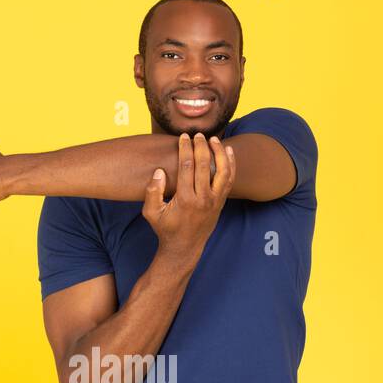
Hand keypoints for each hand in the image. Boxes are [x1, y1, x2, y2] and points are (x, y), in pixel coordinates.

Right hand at [141, 132, 234, 256]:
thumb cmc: (166, 229)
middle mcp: (203, 199)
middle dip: (201, 146)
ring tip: (214, 139)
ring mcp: (215, 201)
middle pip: (205, 165)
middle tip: (197, 135)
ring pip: (223, 171)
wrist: (184, 247)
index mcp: (186, 199)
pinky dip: (231, 164)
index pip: (187, 167)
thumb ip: (152, 192)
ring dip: (220, 152)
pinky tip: (228, 151)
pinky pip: (229, 180)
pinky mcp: (221, 202)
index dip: (185, 149)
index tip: (183, 137)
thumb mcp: (151, 213)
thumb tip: (159, 172)